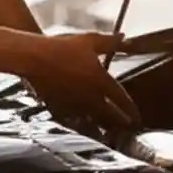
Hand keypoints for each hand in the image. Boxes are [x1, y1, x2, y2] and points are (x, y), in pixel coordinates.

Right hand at [23, 32, 141, 129]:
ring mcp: (75, 105)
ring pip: (93, 122)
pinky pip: (74, 122)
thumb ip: (110, 42)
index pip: (122, 100)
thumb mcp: (90, 40)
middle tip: (128, 130)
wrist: (35, 57)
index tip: (137, 118)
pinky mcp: (59, 108)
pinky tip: (82, 127)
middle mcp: (91, 97)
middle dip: (121, 124)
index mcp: (101, 81)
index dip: (131, 110)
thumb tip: (124, 37)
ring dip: (102, 128)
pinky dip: (81, 126)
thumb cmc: (64, 47)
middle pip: (110, 116)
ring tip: (107, 135)